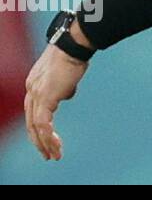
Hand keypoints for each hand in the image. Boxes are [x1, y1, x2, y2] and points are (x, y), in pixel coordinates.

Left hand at [25, 44, 89, 160]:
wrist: (73, 44)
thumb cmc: (74, 53)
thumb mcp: (67, 72)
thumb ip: (63, 85)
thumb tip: (66, 94)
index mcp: (34, 84)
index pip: (33, 111)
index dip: (38, 127)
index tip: (48, 138)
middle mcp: (31, 90)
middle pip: (30, 122)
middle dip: (38, 141)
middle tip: (47, 154)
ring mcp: (36, 94)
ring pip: (36, 126)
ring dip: (45, 143)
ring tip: (54, 155)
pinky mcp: (45, 97)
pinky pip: (43, 123)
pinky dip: (49, 136)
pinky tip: (56, 145)